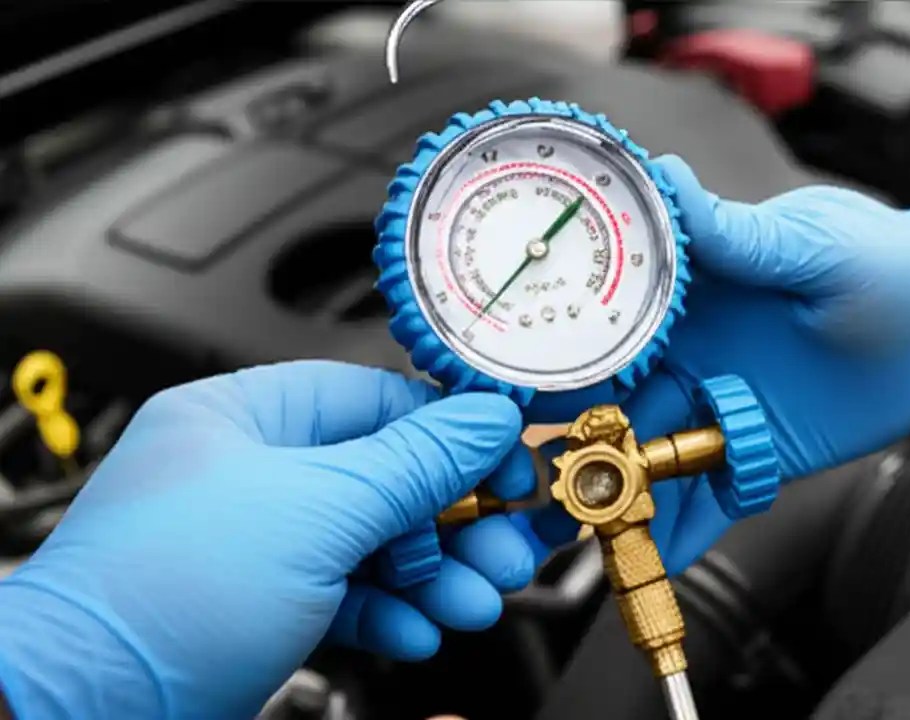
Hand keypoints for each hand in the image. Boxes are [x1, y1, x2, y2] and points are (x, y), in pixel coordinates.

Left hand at [0, 361, 533, 718]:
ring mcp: (258, 544)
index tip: (509, 462)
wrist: (86, 711)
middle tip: (505, 546)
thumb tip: (486, 421)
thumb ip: (415, 463)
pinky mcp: (263, 608)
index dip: (454, 432)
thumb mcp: (318, 510)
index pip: (378, 401)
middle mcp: (252, 473)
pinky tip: (421, 629)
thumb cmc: (162, 595)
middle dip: (455, 519)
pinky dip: (393, 612)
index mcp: (247, 415)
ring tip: (474, 600)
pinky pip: (349, 594)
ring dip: (435, 574)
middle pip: (387, 478)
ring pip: (374, 542)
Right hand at [525, 156, 909, 571]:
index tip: (526, 383)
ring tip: (583, 532)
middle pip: (610, 398)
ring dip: (613, 492)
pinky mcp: (754, 452)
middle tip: (544, 476)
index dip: (563, 350)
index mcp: (692, 287)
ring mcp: (718, 404)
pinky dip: (675, 531)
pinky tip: (647, 560)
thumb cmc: (892, 263)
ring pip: (646, 455)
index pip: (607, 317)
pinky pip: (705, 497)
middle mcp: (690, 349)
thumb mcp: (816, 248)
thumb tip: (666, 177)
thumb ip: (741, 236)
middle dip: (573, 436)